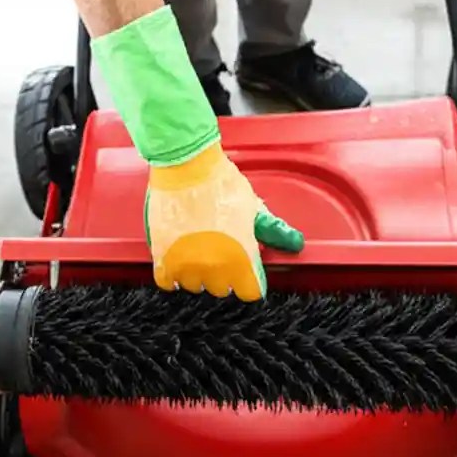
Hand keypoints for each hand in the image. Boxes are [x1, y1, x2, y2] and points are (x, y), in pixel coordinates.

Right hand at [146, 143, 303, 300]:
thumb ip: (273, 231)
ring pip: (194, 285)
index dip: (249, 280)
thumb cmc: (221, 182)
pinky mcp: (161, 256)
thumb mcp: (253, 207)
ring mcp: (186, 264)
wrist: (185, 165)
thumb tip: (295, 244)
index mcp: (242, 258)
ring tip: (197, 250)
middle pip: (222, 289)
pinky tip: (177, 258)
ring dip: (197, 273)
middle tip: (220, 251)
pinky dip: (171, 273)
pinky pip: (166, 281)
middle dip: (224, 274)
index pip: (250, 292)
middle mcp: (215, 268)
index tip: (246, 270)